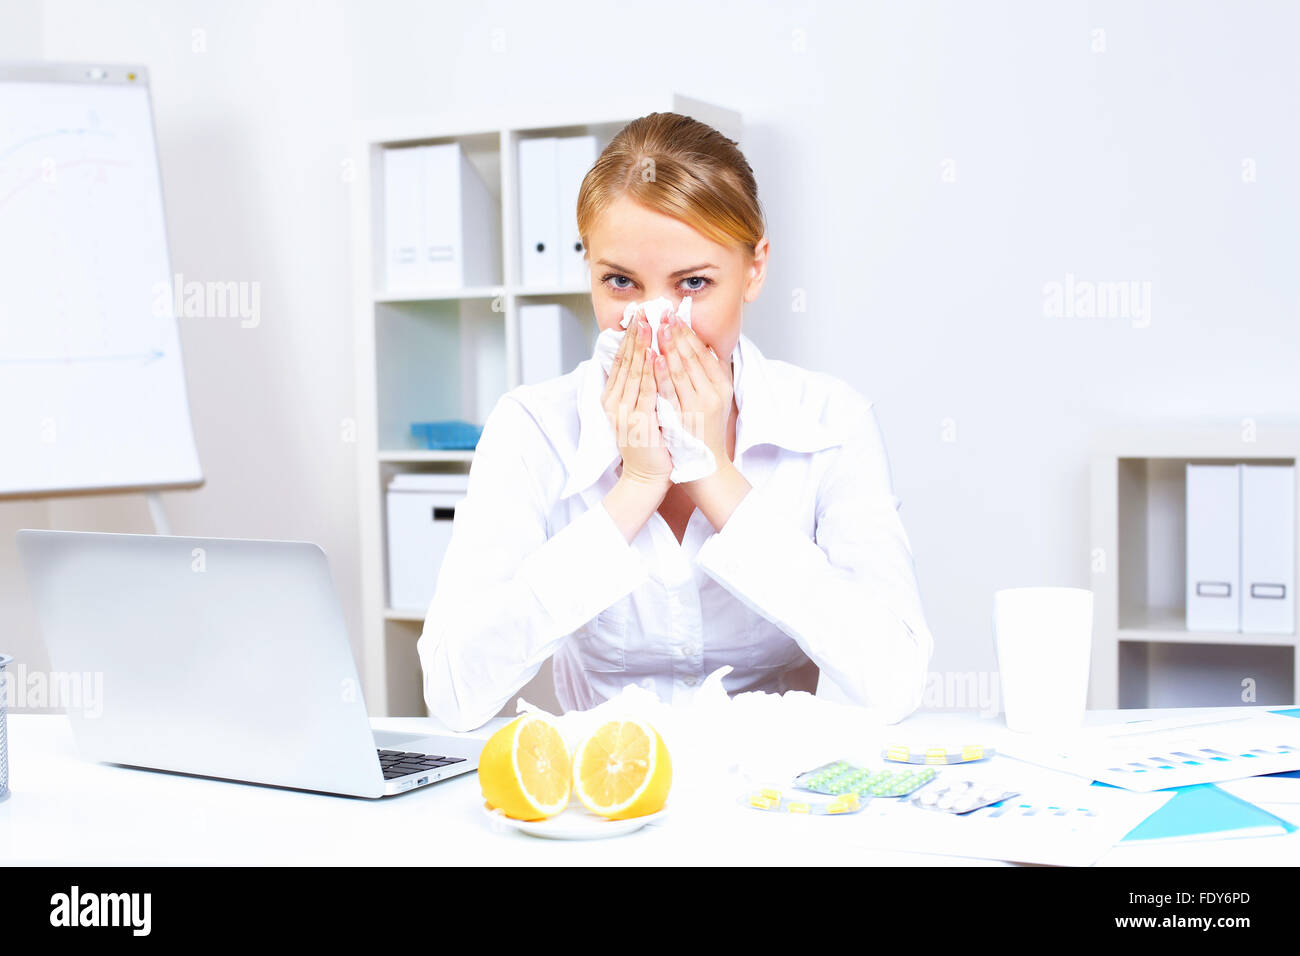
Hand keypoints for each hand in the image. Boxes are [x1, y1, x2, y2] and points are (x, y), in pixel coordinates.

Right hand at [601, 307, 672, 484]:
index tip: (638, 318)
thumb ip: (638, 390)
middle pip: (624, 362)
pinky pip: (645, 391)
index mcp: (612, 399)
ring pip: (634, 372)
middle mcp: (614, 403)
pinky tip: (655, 354)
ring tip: (650, 324)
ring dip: (642, 346)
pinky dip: (650, 371)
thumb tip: (647, 362)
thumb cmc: (647, 446)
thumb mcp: (637, 413)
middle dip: (635, 335)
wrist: (644, 477)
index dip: (629, 339)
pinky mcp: (636, 422)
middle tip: (643, 312)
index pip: (620, 362)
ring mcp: (624, 412)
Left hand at [655, 313, 732, 464]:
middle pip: (692, 357)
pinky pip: (671, 392)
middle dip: (677, 334)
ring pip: (682, 371)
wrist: (706, 465)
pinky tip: (656, 358)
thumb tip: (699, 345)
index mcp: (721, 385)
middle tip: (664, 313)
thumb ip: (708, 373)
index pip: (703, 352)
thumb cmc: (706, 430)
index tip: (675, 316)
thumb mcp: (714, 397)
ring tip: (659, 328)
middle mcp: (713, 393)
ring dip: (670, 347)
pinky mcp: (684, 418)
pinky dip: (663, 373)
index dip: (688, 333)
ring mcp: (698, 406)